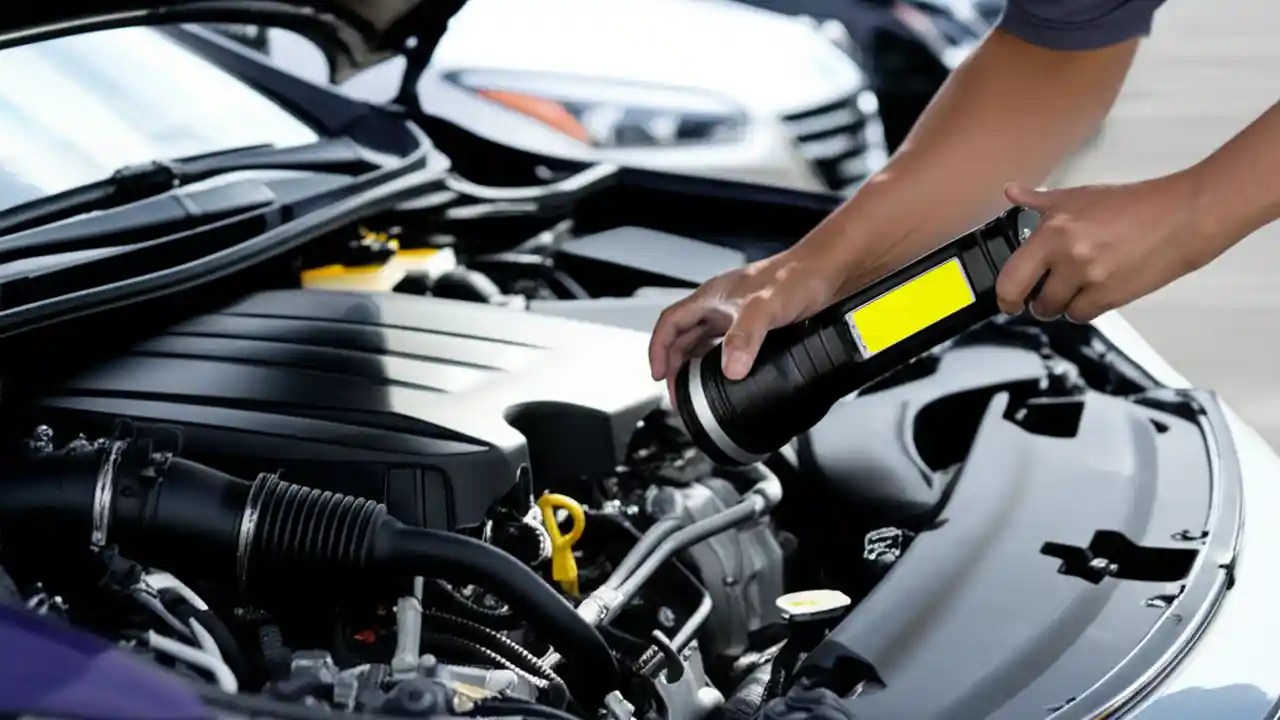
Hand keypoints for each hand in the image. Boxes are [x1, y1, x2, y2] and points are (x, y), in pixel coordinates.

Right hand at [648, 247, 842, 394]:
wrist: (828, 271)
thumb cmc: (796, 276)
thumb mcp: (764, 308)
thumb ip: (744, 337)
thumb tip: (730, 368)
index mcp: (711, 298)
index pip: (669, 323)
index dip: (658, 349)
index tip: (658, 374)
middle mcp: (721, 305)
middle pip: (683, 337)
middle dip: (676, 365)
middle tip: (677, 392)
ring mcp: (738, 315)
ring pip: (705, 343)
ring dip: (697, 366)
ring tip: (697, 391)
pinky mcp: (758, 325)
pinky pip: (729, 347)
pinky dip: (722, 364)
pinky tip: (732, 377)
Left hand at [995, 173, 1221, 322]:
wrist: (1183, 216)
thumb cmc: (1134, 204)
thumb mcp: (1079, 196)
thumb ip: (1039, 200)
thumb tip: (1012, 192)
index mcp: (1054, 230)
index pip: (1011, 276)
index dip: (1005, 295)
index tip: (1007, 299)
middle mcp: (1068, 255)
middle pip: (1032, 301)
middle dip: (1032, 303)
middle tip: (1037, 299)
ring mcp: (1090, 277)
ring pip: (1058, 310)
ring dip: (1062, 304)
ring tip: (1075, 286)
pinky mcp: (1112, 295)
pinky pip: (1083, 315)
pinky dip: (1084, 308)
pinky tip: (1094, 291)